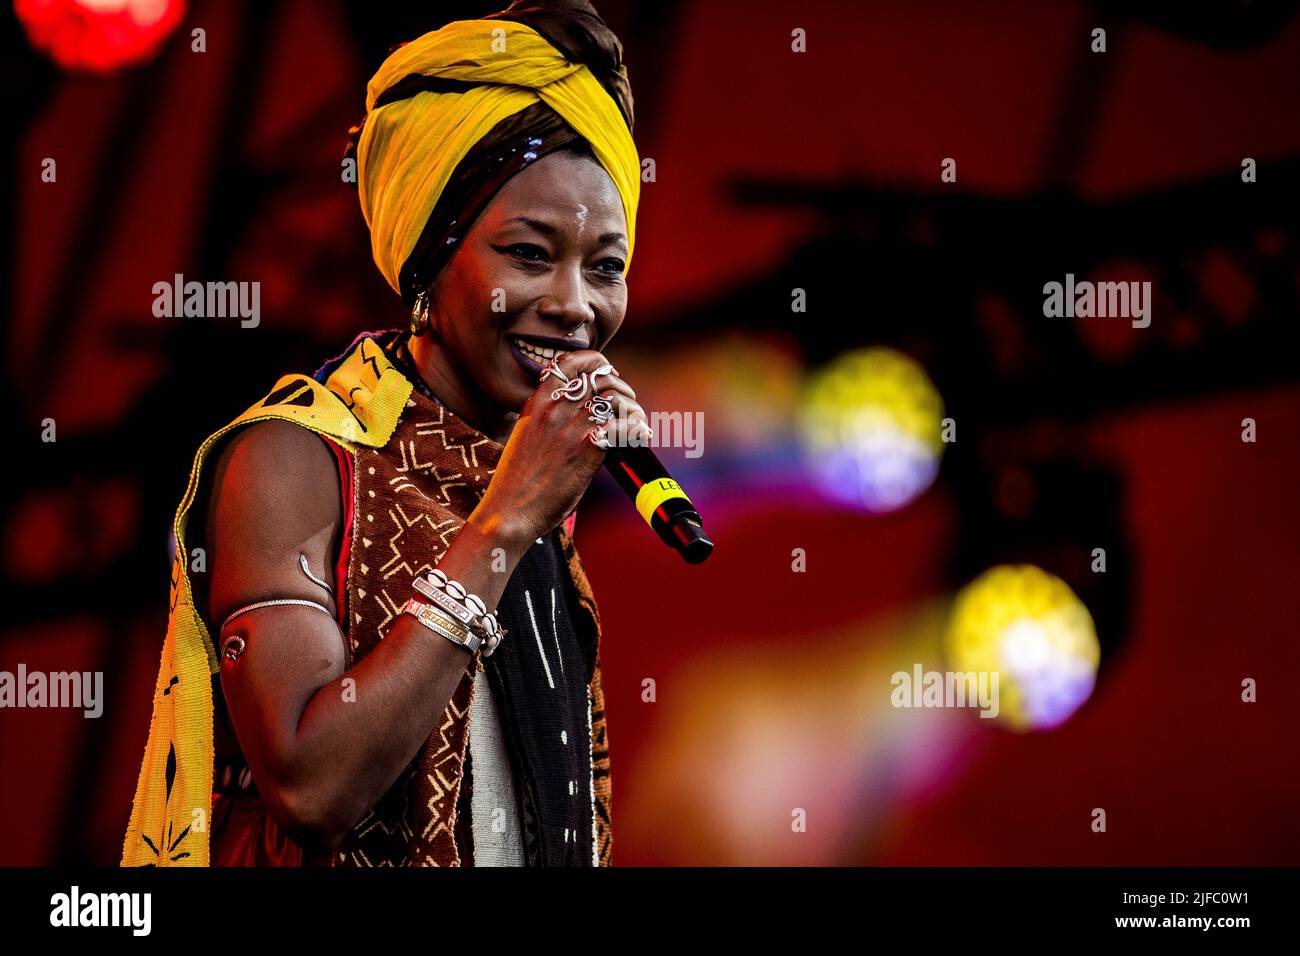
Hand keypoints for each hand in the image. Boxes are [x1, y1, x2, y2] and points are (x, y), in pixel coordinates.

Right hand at [472, 350, 650, 544]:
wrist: (508, 510)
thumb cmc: (517, 482)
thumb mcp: (526, 437)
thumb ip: (548, 420)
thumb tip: (575, 415)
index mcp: (538, 402)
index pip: (571, 362)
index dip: (596, 362)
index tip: (605, 374)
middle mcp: (555, 408)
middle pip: (600, 376)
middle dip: (620, 386)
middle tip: (624, 403)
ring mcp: (571, 427)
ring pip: (615, 397)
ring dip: (631, 406)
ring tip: (635, 420)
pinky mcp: (587, 448)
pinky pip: (622, 425)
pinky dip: (636, 428)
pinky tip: (640, 436)